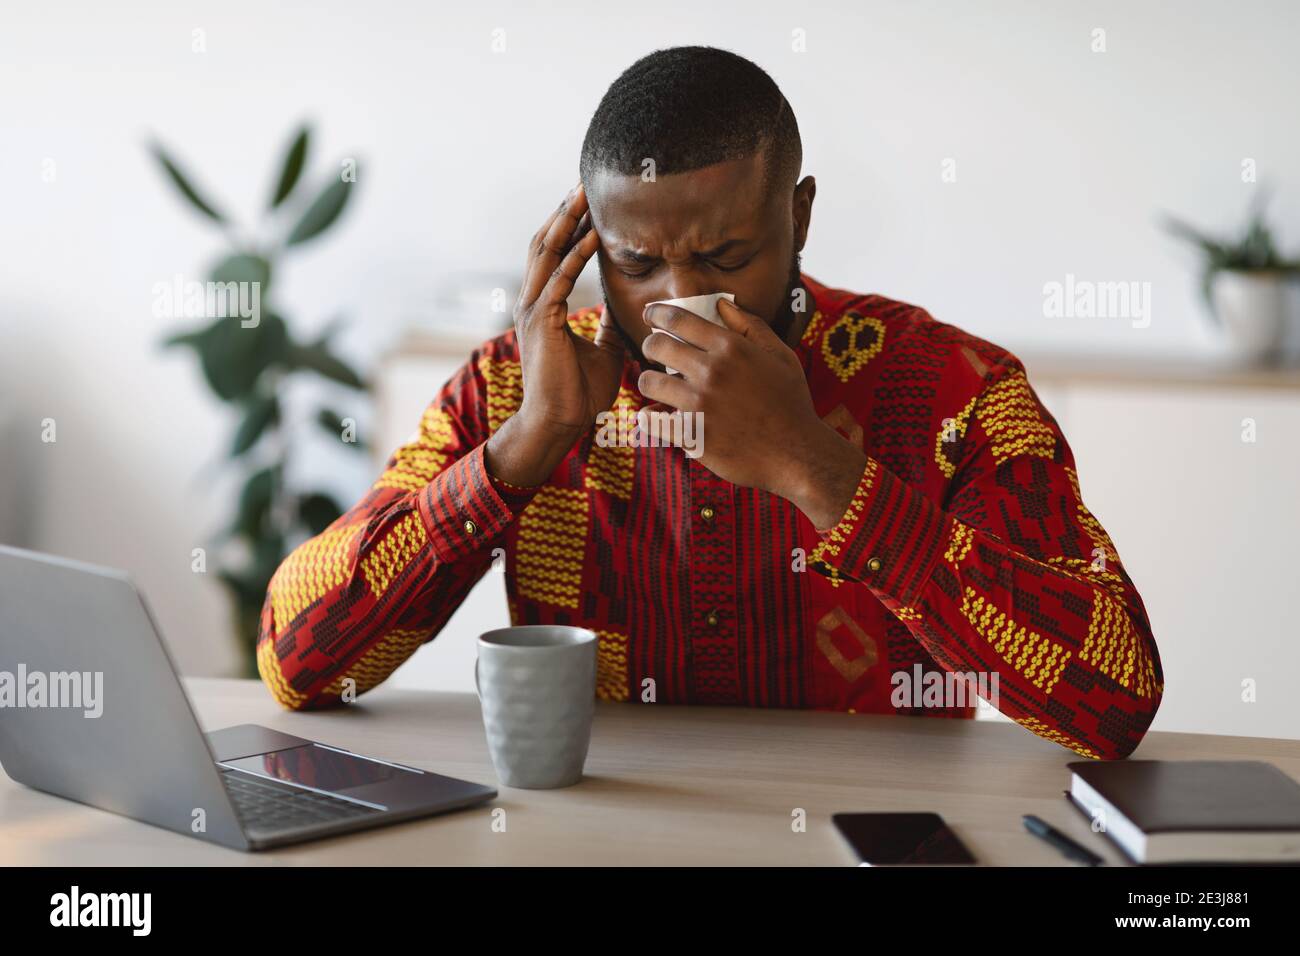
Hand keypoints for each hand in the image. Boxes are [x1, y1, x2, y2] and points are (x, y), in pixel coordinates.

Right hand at [486, 182, 625, 486]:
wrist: (560, 422)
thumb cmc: (578, 392)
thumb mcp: (601, 348)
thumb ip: (605, 324)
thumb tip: (618, 307)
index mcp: (544, 305)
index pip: (554, 254)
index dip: (570, 226)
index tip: (589, 202)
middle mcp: (533, 301)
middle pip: (545, 242)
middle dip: (565, 212)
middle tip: (585, 183)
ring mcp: (533, 309)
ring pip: (547, 252)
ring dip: (567, 221)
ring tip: (584, 195)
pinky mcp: (542, 321)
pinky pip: (559, 279)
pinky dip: (576, 254)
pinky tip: (594, 235)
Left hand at [639, 297, 866, 528]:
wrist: (797, 454)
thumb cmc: (791, 403)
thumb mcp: (780, 356)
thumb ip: (750, 326)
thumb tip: (722, 304)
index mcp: (730, 347)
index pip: (678, 319)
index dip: (656, 313)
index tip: (650, 315)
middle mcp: (711, 371)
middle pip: (656, 346)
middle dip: (651, 346)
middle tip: (655, 353)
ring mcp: (699, 404)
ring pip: (648, 382)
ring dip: (649, 383)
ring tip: (658, 387)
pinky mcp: (691, 435)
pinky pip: (652, 420)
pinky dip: (649, 418)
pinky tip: (655, 416)